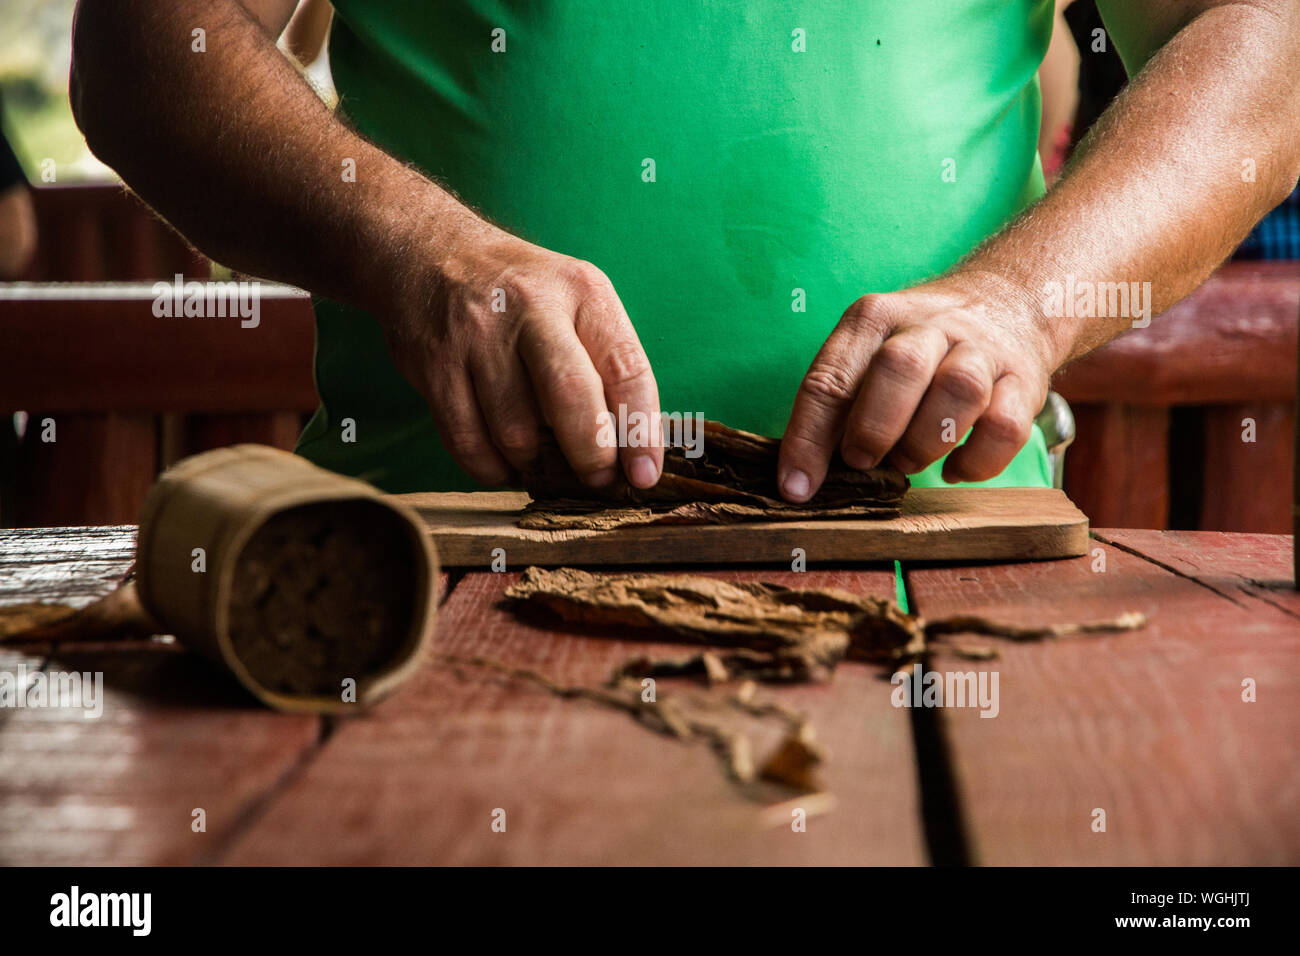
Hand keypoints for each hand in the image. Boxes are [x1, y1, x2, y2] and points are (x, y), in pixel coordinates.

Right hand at [387, 222, 662, 487]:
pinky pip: (467, 442)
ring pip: (515, 432)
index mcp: (582, 292)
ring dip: (534, 464)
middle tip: (596, 480)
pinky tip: (504, 463)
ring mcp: (476, 335)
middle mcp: (530, 307)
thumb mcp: (576, 302)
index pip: (627, 369)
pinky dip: (491, 468)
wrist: (428, 252)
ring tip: (542, 462)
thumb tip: (631, 452)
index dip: (641, 431)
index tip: (643, 476)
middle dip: (589, 455)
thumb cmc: (521, 295)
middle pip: (570, 396)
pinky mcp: (434, 364)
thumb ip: (606, 365)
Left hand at [778, 272, 1056, 499]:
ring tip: (909, 463)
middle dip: (874, 427)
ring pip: (960, 389)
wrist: (1006, 302)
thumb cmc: (918, 346)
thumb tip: (803, 478)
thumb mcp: (869, 354)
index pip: (830, 376)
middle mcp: (929, 325)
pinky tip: (955, 470)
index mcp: (874, 318)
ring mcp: (982, 349)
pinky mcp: (1024, 380)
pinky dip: (976, 461)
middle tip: (862, 462)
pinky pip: (1005, 426)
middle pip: (901, 367)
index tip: (796, 486)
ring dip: (926, 442)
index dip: (808, 438)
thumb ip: (838, 406)